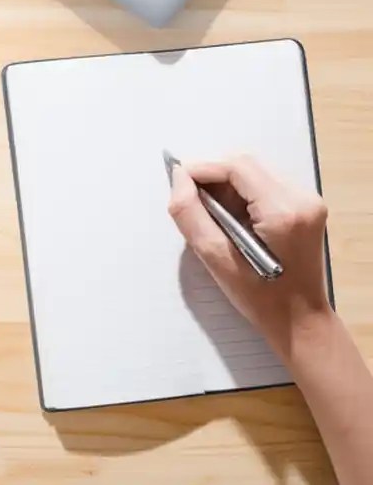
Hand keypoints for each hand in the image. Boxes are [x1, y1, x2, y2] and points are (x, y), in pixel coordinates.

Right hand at [168, 155, 333, 360]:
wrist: (300, 320)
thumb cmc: (259, 298)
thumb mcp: (216, 259)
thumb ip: (191, 215)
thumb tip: (178, 180)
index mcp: (283, 211)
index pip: (237, 167)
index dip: (201, 169)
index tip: (176, 182)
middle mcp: (302, 198)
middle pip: (247, 164)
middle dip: (213, 175)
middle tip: (190, 198)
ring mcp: (308, 201)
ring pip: (255, 172)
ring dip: (227, 184)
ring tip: (210, 212)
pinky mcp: (306, 207)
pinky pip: (265, 184)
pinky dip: (241, 192)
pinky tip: (231, 217)